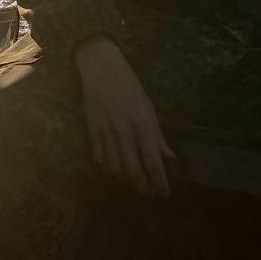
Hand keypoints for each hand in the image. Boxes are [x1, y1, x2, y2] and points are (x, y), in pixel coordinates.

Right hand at [73, 36, 175, 197]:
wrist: (99, 66)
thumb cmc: (128, 84)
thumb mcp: (148, 106)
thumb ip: (157, 135)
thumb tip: (169, 157)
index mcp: (142, 124)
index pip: (152, 161)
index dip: (160, 182)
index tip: (164, 192)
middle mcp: (124, 132)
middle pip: (133, 172)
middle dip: (143, 188)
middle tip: (150, 193)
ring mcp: (105, 133)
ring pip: (115, 170)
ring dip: (126, 182)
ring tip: (135, 183)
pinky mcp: (91, 131)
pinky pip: (99, 160)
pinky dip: (107, 171)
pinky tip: (115, 171)